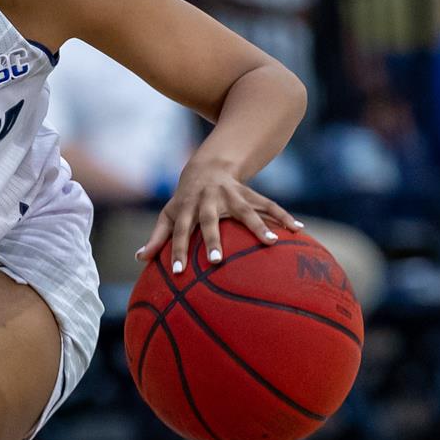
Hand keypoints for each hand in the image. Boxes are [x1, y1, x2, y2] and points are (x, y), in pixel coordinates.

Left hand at [138, 152, 301, 274]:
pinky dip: (284, 216)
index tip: (178, 272)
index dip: (178, 250)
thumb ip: (157, 236)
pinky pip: (269, 204)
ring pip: (246, 210)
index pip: (180, 231)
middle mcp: (209, 199)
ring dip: (259, 225)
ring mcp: (232, 195)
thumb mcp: (169, 213)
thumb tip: (140, 258)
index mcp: (188, 207)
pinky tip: (299, 230)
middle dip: (213, 239)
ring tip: (272, 242)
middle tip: (216, 262)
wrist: (209, 167)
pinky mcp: (251, 193)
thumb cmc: (186, 199)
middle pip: (210, 220)